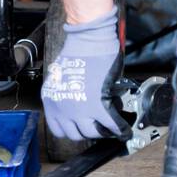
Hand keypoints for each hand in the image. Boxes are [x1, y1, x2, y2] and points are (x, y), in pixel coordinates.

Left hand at [41, 9, 129, 140]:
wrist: (88, 42)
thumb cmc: (78, 52)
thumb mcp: (64, 78)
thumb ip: (70, 93)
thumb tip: (82, 102)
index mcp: (52, 101)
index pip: (59, 129)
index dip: (73, 131)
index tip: (82, 128)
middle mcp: (62, 108)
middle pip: (76, 134)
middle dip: (89, 132)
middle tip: (99, 127)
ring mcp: (79, 109)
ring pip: (93, 132)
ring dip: (103, 131)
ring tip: (110, 126)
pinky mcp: (97, 105)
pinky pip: (110, 123)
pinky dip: (119, 129)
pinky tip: (124, 131)